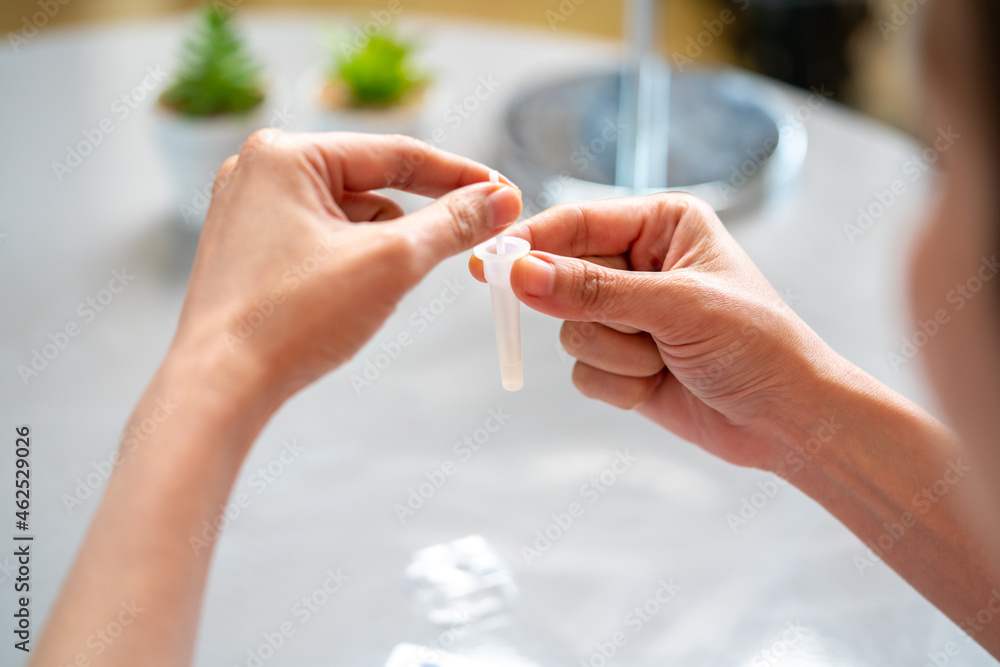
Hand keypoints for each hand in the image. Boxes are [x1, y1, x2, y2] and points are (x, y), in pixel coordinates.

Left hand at [172, 131, 521, 404]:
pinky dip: (350, 265)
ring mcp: (250, 211)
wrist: (220, 387)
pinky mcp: (250, 250)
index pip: (395, 153)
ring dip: (380, 249)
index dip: (459, 176)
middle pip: (371, 184)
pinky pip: (322, 241)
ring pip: (348, 217)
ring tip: (371, 293)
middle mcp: (260, 171)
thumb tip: (499, 200)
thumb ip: (452, 223)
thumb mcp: (391, 263)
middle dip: (412, 222)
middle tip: (463, 244)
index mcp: (286, 154)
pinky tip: (345, 301)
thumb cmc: (290, 320)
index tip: (503, 194)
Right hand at [470, 193, 844, 470]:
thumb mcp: (676, 307)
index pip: (577, 222)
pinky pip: (582, 369)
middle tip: (621, 326)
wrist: (789, 420)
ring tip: (664, 359)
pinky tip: (659, 384)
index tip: (488, 262)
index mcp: (661, 225)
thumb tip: (518, 271)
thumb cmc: (756, 344)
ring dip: (615, 353)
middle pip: (562, 278)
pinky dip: (616, 383)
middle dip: (593, 312)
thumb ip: (593, 290)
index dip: (531, 243)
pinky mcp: (622, 361)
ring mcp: (629, 315)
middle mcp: (640, 264)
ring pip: (569, 330)